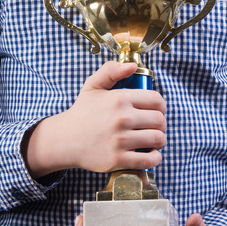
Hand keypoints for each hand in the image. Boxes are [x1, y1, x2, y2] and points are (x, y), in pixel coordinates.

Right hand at [22, 61, 166, 178]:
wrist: (65, 140)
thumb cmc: (82, 113)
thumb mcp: (92, 86)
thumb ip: (111, 70)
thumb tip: (133, 66)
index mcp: (119, 99)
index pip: (156, 100)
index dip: (161, 105)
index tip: (157, 110)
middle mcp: (121, 119)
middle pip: (159, 120)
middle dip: (161, 123)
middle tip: (156, 126)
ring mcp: (120, 140)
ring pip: (157, 139)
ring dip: (160, 140)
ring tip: (154, 140)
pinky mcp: (118, 159)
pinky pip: (149, 160)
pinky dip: (155, 158)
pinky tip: (152, 154)